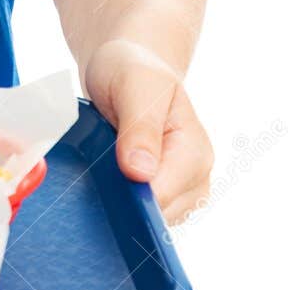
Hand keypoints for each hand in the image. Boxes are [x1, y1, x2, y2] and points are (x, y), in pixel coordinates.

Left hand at [84, 39, 212, 224]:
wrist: (127, 67)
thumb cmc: (132, 70)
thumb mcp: (135, 84)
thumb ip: (140, 126)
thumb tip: (141, 173)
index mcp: (195, 153)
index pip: (163, 198)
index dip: (128, 194)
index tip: (100, 175)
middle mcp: (194, 179)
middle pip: (154, 217)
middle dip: (121, 198)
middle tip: (95, 163)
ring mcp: (179, 193)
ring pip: (145, 222)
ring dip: (117, 201)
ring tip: (102, 164)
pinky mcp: (161, 198)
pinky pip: (137, 216)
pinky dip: (117, 203)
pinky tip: (106, 177)